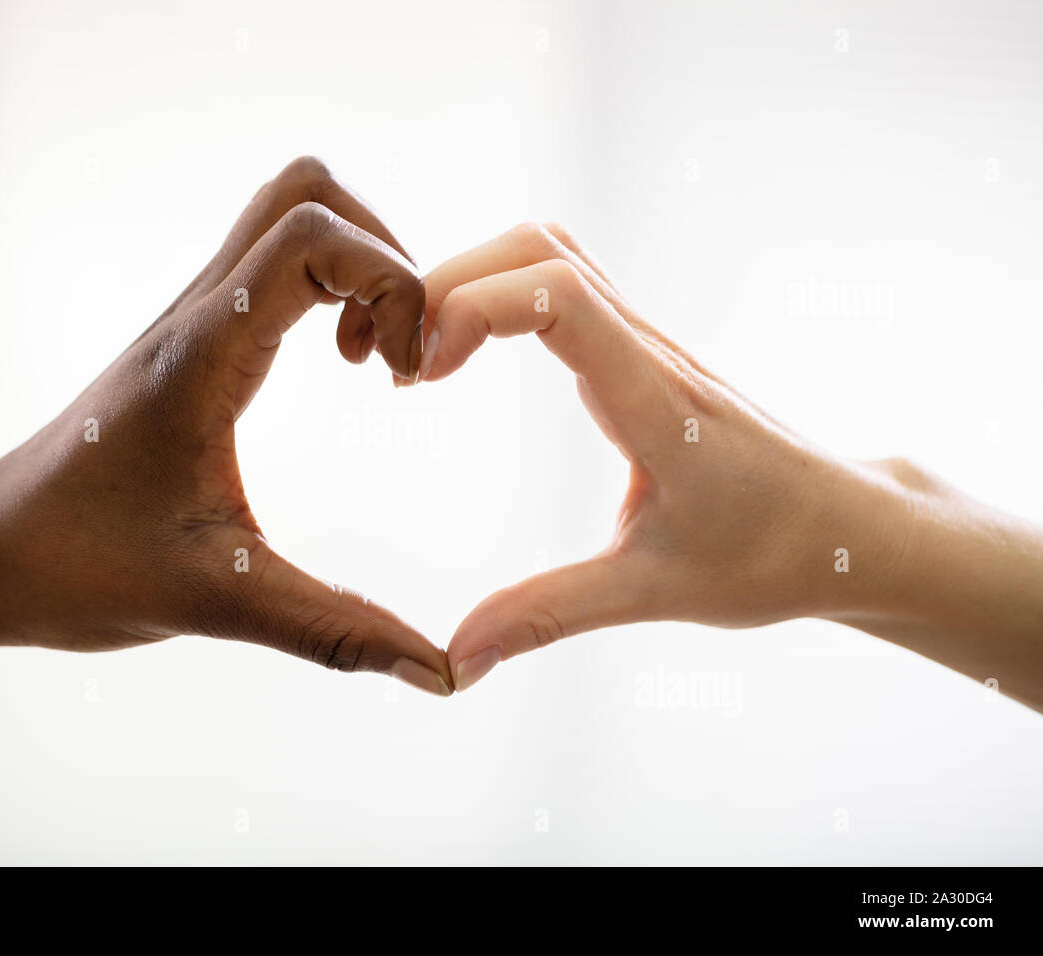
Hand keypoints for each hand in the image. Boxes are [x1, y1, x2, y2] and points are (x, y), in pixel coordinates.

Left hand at [0, 157, 451, 692]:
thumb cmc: (79, 568)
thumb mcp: (221, 600)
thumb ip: (337, 631)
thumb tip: (441, 675)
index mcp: (204, 355)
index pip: (314, 233)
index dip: (393, 283)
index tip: (403, 377)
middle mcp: (196, 314)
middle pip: (306, 189)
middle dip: (384, 253)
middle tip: (395, 354)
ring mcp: (191, 318)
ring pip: (288, 214)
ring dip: (357, 267)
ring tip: (371, 361)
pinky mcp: (192, 340)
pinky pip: (273, 263)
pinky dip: (328, 289)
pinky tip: (335, 368)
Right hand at [420, 223, 1042, 708]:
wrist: (846, 529)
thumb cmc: (769, 557)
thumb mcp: (651, 592)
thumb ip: (545, 616)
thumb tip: (453, 659)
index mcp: (656, 402)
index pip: (559, 293)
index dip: (473, 308)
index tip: (423, 377)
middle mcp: (649, 352)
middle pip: (538, 247)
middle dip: (450, 282)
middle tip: (403, 362)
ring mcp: (645, 343)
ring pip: (549, 252)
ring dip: (472, 281)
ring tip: (426, 356)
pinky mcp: (638, 352)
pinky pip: (560, 283)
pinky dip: (497, 297)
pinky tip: (465, 356)